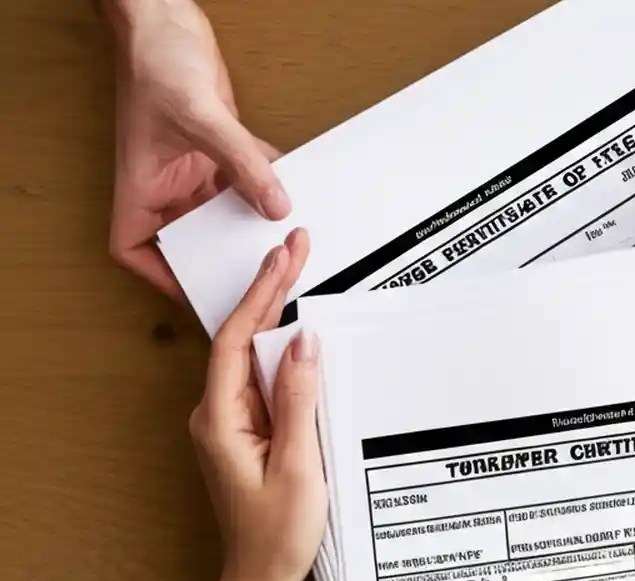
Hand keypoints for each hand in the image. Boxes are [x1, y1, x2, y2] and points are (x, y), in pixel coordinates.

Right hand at [104, 0, 290, 298]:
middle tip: (255, 270)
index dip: (159, 274)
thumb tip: (275, 202)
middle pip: (188, 236)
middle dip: (220, 252)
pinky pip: (243, 178)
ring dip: (250, 219)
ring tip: (281, 237)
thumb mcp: (201, 119)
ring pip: (222, 210)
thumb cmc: (155, 62)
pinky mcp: (215, 149)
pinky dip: (266, 182)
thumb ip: (242, 163)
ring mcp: (190, 167)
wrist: (168, 21)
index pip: (134, 247)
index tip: (192, 290)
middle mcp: (163, 182)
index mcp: (139, 184)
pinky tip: (290, 186)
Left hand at [188, 229, 323, 580]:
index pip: (238, 341)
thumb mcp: (298, 465)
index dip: (261, 294)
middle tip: (297, 247)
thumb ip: (300, 400)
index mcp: (220, 420)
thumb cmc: (277, 533)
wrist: (262, 577)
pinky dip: (285, 350)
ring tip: (301, 272)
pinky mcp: (249, 429)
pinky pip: (266, 379)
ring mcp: (231, 421)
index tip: (283, 257)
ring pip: (255, 355)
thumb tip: (304, 342)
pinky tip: (303, 332)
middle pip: (244, 338)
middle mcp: (217, 414)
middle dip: (270, 290)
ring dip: (279, 315)